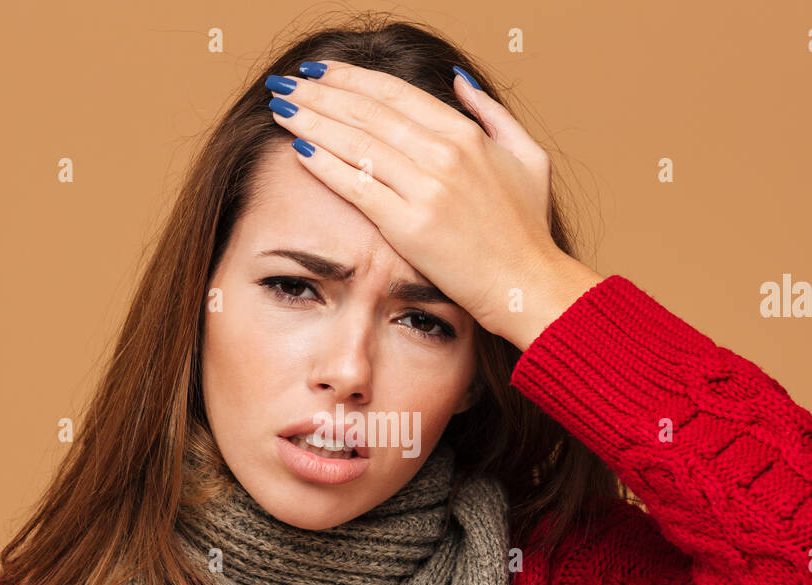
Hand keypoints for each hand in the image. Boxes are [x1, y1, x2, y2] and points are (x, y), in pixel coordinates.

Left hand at [265, 61, 602, 349]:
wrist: (530, 285)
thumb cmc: (528, 231)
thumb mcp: (527, 158)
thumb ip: (493, 114)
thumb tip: (462, 80)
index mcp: (468, 135)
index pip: (396, 94)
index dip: (353, 79)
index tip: (322, 72)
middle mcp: (445, 154)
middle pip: (368, 112)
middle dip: (320, 93)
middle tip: (286, 83)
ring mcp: (427, 189)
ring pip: (357, 144)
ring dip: (313, 121)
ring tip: (281, 107)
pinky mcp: (410, 226)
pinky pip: (358, 186)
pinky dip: (325, 164)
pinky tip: (298, 148)